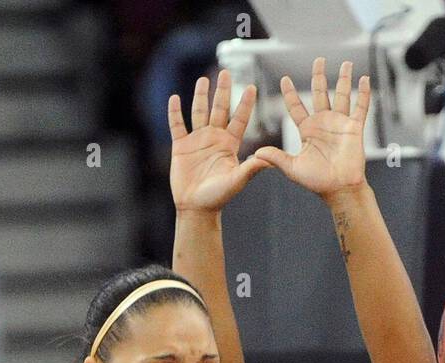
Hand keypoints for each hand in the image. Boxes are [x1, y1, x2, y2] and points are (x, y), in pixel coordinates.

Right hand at [168, 70, 269, 211]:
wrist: (197, 207)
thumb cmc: (219, 197)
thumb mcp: (237, 181)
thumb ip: (251, 169)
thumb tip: (269, 160)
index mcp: (229, 145)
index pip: (239, 120)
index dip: (245, 104)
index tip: (252, 87)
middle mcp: (214, 139)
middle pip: (219, 109)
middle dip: (223, 91)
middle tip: (226, 72)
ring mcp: (197, 140)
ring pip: (198, 112)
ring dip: (200, 96)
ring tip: (204, 79)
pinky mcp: (181, 146)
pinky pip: (177, 125)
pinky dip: (175, 112)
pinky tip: (175, 98)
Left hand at [254, 58, 369, 198]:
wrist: (339, 189)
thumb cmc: (317, 182)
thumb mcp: (292, 168)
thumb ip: (275, 157)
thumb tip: (256, 153)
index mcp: (307, 130)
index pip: (296, 106)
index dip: (290, 93)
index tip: (285, 79)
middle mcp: (323, 123)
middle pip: (320, 93)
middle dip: (319, 76)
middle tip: (319, 60)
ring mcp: (340, 124)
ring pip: (342, 96)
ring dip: (344, 79)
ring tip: (346, 63)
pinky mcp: (354, 129)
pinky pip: (360, 108)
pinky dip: (363, 95)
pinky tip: (364, 80)